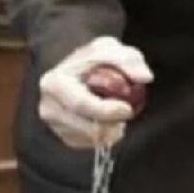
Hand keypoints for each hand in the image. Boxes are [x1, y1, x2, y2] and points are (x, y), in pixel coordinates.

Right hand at [38, 36, 152, 149]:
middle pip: (87, 127)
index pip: (81, 104)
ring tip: (113, 111)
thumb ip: (127, 59)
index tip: (127, 108)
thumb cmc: (93, 60)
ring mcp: (55, 126)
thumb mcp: (109, 48)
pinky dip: (104, 134)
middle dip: (112, 122)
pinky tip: (105, 119)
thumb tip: (144, 77)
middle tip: (126, 111)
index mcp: (55, 83)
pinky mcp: (64, 137)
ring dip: (110, 129)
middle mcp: (49, 108)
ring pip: (91, 139)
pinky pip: (90, 144)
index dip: (107, 110)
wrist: (77, 70)